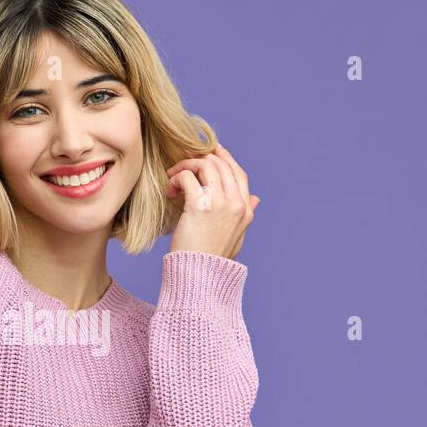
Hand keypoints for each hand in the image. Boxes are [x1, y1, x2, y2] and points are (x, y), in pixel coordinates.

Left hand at [165, 141, 259, 259]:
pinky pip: (188, 177)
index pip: (238, 173)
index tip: (210, 150)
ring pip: (205, 166)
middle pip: (221, 165)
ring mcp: (219, 204)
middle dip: (200, 160)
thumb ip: (246, 215)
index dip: (224, 158)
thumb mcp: (237, 236)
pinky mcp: (199, 206)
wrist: (200, 275)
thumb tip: (255, 199)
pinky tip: (170, 190)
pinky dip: (176, 178)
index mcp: (245, 210)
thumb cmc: (213, 259)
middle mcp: (236, 204)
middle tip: (183, 166)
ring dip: (186, 166)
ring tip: (174, 177)